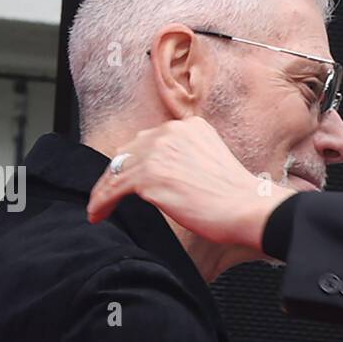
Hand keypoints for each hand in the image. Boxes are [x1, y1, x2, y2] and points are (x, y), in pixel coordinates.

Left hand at [85, 116, 291, 256]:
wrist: (246, 207)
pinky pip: (113, 188)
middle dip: (117, 172)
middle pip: (128, 152)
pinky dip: (101, 202)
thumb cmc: (236, 196)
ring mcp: (157, 152)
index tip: (128, 176)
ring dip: (104, 190)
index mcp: (188, 127)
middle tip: (109, 193)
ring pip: (117, 170)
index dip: (135, 161)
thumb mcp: (211, 162)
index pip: (149, 141)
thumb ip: (187, 159)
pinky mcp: (148, 176)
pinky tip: (97, 214)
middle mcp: (169, 133)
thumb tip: (166, 177)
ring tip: (98, 207)